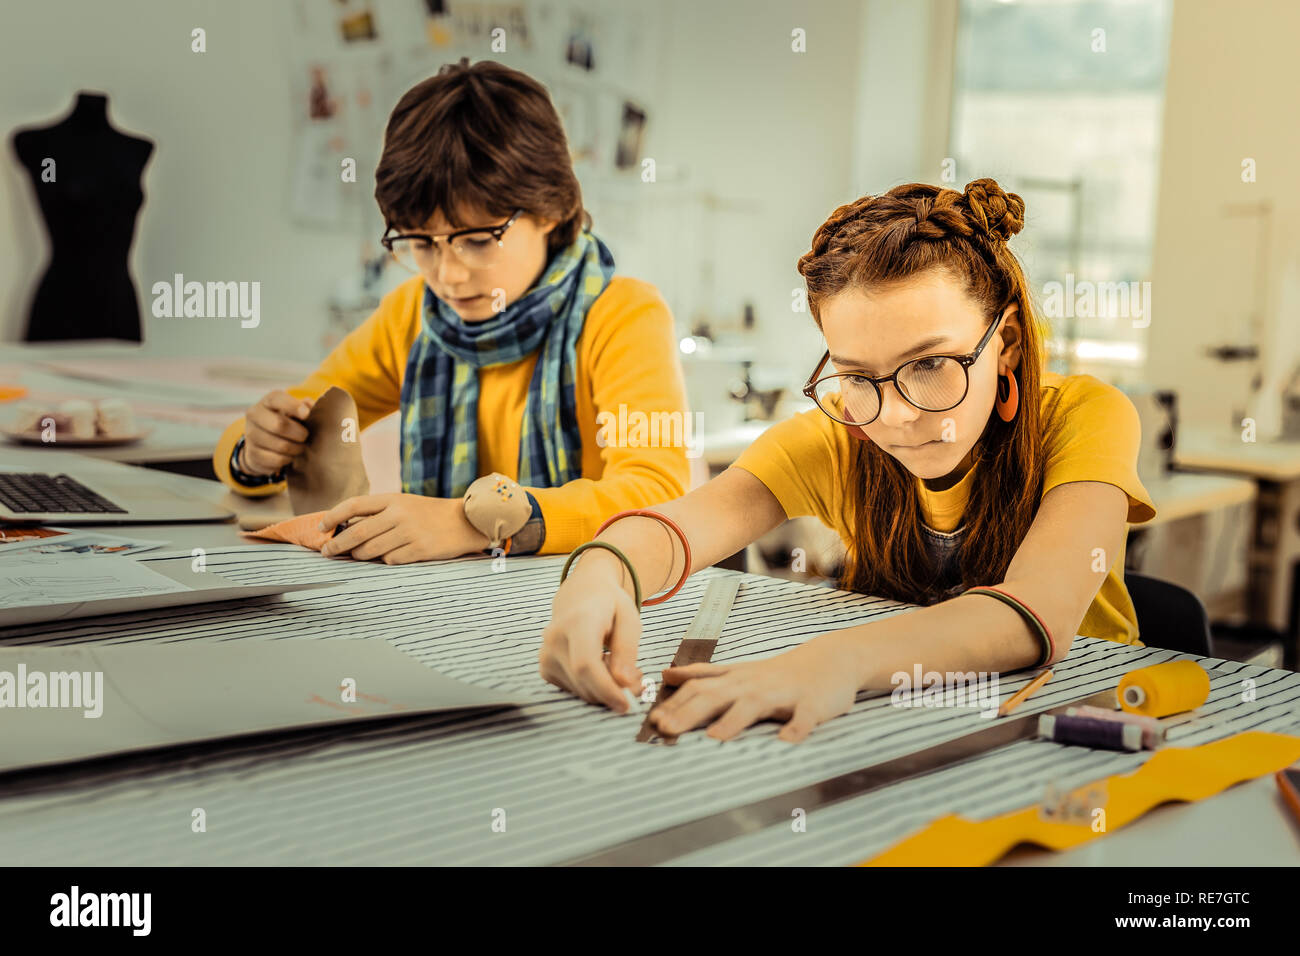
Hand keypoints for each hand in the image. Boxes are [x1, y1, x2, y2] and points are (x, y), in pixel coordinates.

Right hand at [242, 390, 313, 475]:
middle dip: (299, 433)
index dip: (293, 406)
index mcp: (266, 402)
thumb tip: (310, 406)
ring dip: (296, 448)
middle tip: (305, 436)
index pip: (277, 399)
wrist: (262, 444)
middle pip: (280, 425)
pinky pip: (277, 460)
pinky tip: (289, 455)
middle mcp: (254, 415)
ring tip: (299, 446)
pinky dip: (288, 459)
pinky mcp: (252, 454)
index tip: (307, 414)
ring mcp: (251, 435)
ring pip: (281, 446)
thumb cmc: (287, 423)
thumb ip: (306, 407)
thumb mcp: (295, 412)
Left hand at [316, 493, 489, 563]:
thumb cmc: (431, 515)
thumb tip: (347, 529)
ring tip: (356, 557)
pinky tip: (391, 558)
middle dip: (337, 545)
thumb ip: (380, 514)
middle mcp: (400, 514)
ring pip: (371, 550)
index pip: (354, 505)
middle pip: (357, 532)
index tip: (321, 528)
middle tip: (326, 553)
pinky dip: (386, 561)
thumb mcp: (406, 505)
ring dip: (359, 556)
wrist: (467, 521)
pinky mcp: (420, 550)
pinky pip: (391, 560)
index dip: (333, 516)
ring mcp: (410, 532)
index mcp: (393, 499)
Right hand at [538, 551, 643, 712]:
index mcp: (577, 622)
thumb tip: (624, 684)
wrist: (581, 595)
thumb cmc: (610, 606)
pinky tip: (602, 667)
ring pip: (581, 691)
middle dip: (614, 692)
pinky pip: (575, 690)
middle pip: (584, 683)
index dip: (606, 690)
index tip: (627, 705)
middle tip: (638, 681)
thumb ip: (627, 651)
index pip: (586, 665)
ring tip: (622, 668)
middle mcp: (555, 639)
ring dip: (606, 690)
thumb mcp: (629, 620)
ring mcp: (546, 655)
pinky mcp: (545, 668)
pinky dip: (593, 687)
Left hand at [649, 635, 862, 742]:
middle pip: (716, 696)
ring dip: (734, 720)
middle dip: (689, 713)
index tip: (652, 721)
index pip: (697, 688)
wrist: (831, 659)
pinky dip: (796, 729)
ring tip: (714, 737)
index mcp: (736, 679)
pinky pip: (804, 717)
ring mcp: (783, 693)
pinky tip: (786, 741)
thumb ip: (705, 675)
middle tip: (666, 730)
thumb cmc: (780, 673)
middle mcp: (753, 684)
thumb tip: (667, 674)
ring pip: (755, 705)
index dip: (674, 704)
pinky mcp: (812, 704)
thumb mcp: (739, 671)